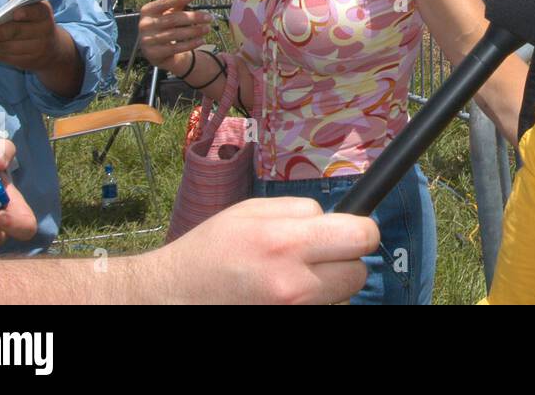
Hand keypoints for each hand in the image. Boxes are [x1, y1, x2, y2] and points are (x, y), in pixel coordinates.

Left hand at [0, 1, 70, 70]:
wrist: (52, 49)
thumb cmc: (34, 23)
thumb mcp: (33, 11)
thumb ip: (21, 4)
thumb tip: (6, 5)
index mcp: (44, 15)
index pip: (38, 11)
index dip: (27, 12)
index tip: (15, 13)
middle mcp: (45, 32)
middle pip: (18, 32)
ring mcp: (38, 49)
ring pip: (10, 47)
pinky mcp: (29, 62)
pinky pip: (7, 58)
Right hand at [138, 0, 210, 71]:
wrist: (157, 50)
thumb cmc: (165, 25)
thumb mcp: (172, 10)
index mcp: (148, 10)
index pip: (164, 2)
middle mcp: (145, 24)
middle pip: (173, 19)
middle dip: (194, 17)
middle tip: (209, 17)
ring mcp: (148, 40)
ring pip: (176, 34)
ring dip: (195, 31)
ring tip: (207, 29)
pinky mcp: (154, 53)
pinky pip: (176, 48)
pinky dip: (191, 44)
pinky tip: (201, 40)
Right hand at [152, 197, 377, 303]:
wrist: (172, 298)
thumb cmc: (211, 252)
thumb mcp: (250, 212)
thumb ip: (299, 211)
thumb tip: (336, 218)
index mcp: (286, 242)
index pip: (361, 236)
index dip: (361, 230)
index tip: (352, 231)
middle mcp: (293, 284)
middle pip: (358, 272)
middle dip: (346, 260)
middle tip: (321, 256)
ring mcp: (292, 312)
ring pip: (342, 297)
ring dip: (329, 286)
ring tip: (292, 278)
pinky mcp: (291, 324)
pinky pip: (322, 310)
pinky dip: (313, 303)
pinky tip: (285, 296)